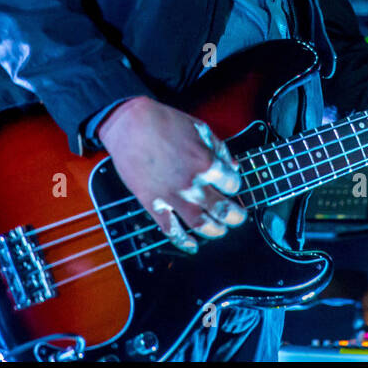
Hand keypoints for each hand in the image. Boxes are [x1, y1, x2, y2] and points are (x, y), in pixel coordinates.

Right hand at [97, 96, 245, 253]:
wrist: (129, 125)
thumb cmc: (163, 122)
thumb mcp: (200, 128)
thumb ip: (220, 149)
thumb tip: (233, 166)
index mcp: (206, 163)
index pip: (232, 183)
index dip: (235, 184)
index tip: (232, 185)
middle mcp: (192, 184)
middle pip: (223, 209)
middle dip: (235, 216)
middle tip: (238, 217)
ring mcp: (172, 197)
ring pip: (202, 225)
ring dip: (216, 230)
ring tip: (221, 229)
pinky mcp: (153, 204)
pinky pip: (170, 229)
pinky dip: (183, 241)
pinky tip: (192, 245)